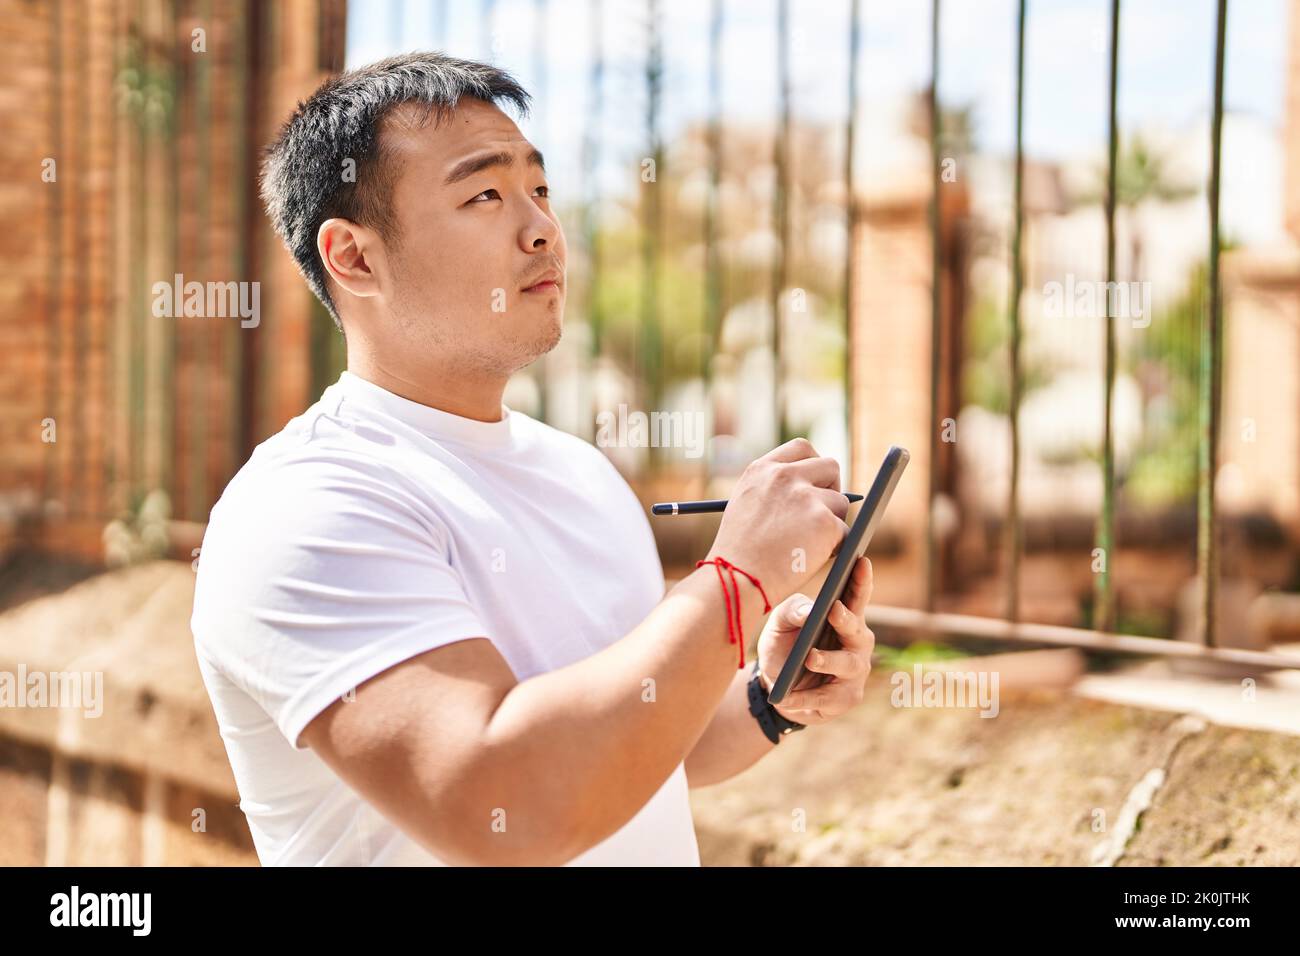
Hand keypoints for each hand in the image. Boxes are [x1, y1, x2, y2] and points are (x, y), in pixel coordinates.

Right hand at [705, 437, 848, 602]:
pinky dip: (835, 547)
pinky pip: (845, 532)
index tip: (816, 482)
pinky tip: (812, 558)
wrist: (735, 580)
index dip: (814, 465)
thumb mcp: (745, 505)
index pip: (802, 448)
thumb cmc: (737, 553)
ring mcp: (806, 498)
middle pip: (830, 466)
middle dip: (832, 489)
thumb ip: (772, 488)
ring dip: (832, 523)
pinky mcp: (824, 522)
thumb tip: (809, 486)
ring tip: (808, 545)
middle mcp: (784, 476)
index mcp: (762, 469)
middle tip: (824, 513)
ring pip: (840, 503)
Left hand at [755, 556, 874, 725]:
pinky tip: (787, 695)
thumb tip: (810, 611)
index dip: (861, 579)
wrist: (775, 687)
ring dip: (828, 660)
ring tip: (810, 658)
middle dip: (846, 620)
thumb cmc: (784, 646)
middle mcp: (857, 642)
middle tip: (834, 610)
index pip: (856, 595)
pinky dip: (805, 697)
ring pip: (847, 665)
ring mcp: (855, 671)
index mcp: (845, 617)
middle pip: (857, 629)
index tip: (861, 560)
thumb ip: (793, 611)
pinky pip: (827, 698)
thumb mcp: (780, 623)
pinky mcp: (845, 699)